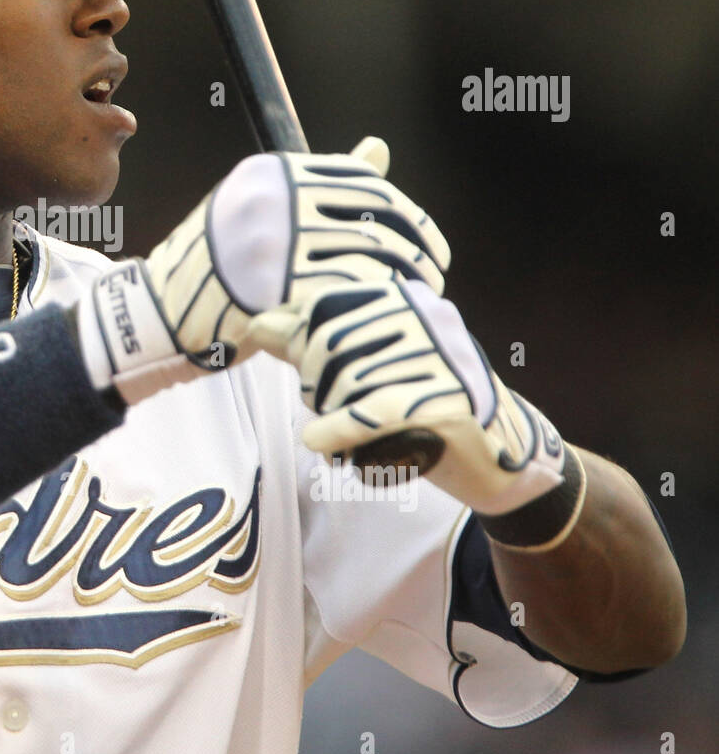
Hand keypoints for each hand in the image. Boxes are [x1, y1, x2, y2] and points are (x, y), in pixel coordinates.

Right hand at [73, 138, 449, 404]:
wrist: (158, 314)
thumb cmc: (218, 267)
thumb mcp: (263, 210)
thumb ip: (324, 184)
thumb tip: (380, 150)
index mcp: (273, 174)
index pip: (362, 182)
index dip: (406, 213)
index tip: (426, 241)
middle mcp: (273, 199)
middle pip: (373, 214)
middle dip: (417, 245)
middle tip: (435, 269)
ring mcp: (274, 242)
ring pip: (368, 252)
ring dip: (405, 275)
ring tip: (417, 294)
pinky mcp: (275, 286)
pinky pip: (347, 289)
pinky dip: (376, 301)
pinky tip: (386, 314)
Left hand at [244, 279, 568, 514]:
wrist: (495, 454)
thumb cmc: (417, 405)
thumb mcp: (364, 366)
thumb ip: (311, 342)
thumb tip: (258, 325)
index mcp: (402, 299)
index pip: (322, 310)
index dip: (297, 346)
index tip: (304, 373)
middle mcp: (423, 318)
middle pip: (329, 348)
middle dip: (311, 385)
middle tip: (325, 410)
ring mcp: (440, 358)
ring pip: (347, 383)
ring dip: (329, 414)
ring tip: (339, 432)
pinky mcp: (447, 403)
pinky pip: (374, 412)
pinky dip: (338, 431)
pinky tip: (318, 442)